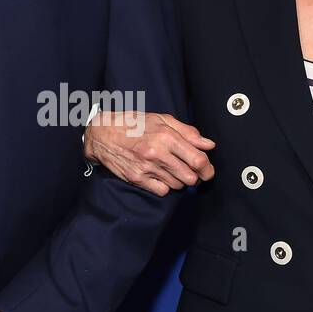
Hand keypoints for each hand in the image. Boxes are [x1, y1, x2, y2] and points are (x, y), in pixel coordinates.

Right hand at [84, 110, 215, 194]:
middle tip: (191, 172)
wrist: (103, 134)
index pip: (198, 159)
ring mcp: (146, 167)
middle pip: (190, 177)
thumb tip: (208, 145)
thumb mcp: (162, 120)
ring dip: (179, 180)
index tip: (208, 170)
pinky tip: (160, 176)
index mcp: (167, 136)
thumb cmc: (134, 124)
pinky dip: (165, 186)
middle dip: (195, 176)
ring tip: (173, 170)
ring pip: (177, 185)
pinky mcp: (137, 178)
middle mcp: (157, 153)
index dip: (208, 168)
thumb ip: (188, 132)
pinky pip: (162, 191)